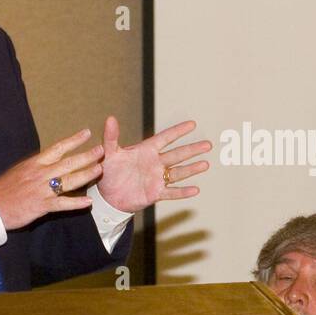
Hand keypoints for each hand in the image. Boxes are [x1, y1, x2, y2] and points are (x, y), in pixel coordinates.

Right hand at [0, 128, 104, 229]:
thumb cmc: (3, 189)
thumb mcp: (19, 171)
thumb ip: (36, 167)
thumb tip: (49, 162)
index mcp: (34, 163)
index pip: (58, 148)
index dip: (74, 140)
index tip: (87, 133)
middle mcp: (40, 174)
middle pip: (68, 162)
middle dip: (87, 155)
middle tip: (101, 150)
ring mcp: (42, 189)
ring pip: (69, 180)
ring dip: (86, 174)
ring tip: (100, 169)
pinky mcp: (41, 205)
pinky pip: (62, 204)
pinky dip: (76, 203)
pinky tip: (88, 202)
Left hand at [95, 116, 211, 213]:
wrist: (107, 196)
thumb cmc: (109, 172)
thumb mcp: (109, 153)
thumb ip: (111, 137)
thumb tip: (110, 118)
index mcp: (146, 150)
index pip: (165, 138)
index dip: (178, 131)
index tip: (192, 124)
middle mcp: (155, 163)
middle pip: (177, 155)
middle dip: (192, 150)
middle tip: (208, 144)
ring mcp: (157, 178)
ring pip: (178, 172)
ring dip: (191, 169)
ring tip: (205, 164)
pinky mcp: (155, 193)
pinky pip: (171, 192)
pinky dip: (183, 192)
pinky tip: (195, 189)